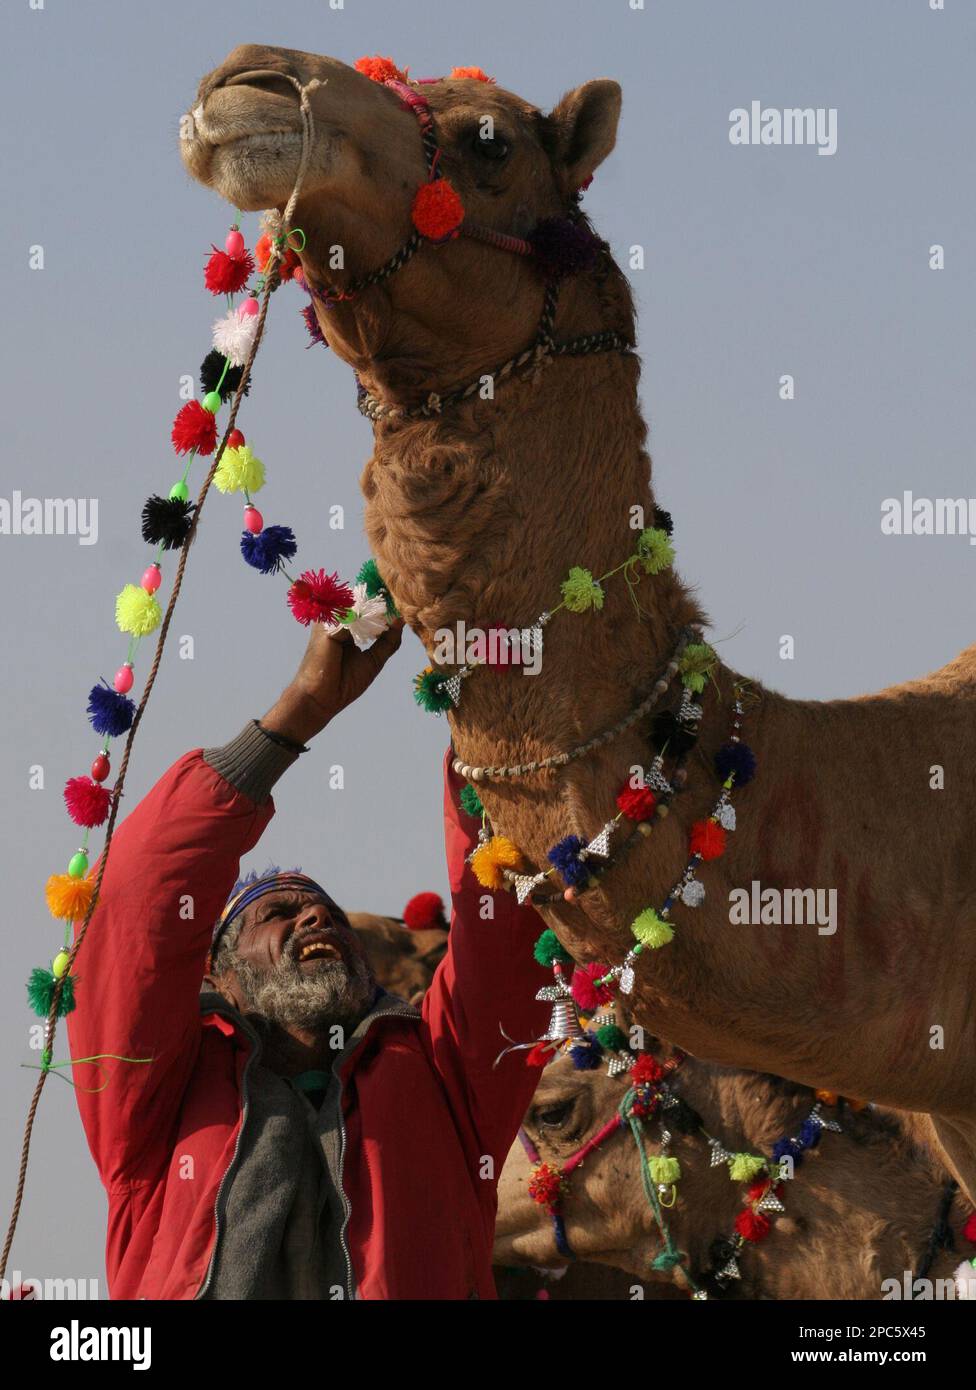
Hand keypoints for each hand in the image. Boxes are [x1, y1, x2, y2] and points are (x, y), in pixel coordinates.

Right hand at [261, 619, 404, 744]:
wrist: (322, 699)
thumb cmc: (345, 682)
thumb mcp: (374, 660)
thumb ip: (387, 640)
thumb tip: (401, 621)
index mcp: (346, 629)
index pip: (367, 611)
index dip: (384, 609)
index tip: (401, 607)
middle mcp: (336, 622)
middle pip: (362, 605)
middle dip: (382, 606)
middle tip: (401, 606)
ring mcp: (329, 622)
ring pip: (357, 608)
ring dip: (376, 611)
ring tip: (393, 615)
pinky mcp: (326, 627)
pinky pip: (350, 616)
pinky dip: (366, 620)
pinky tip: (380, 627)